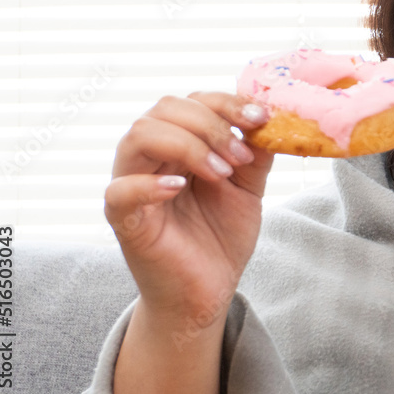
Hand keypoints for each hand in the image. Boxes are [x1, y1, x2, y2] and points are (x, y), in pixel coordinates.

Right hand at [104, 92, 272, 329]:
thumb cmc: (220, 237)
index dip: (226, 103)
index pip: (192, 101)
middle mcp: (151, 158)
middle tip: (241, 156)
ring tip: (221, 173)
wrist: (208, 292)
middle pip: (164, 109)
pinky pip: (119, 191)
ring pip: (139, 135)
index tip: (261, 118)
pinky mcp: (124, 220)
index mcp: (179, 144)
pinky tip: (179, 189)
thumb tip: (273, 119)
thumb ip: (256, 153)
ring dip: (189, 146)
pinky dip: (148, 184)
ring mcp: (133, 185)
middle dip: (211, 124)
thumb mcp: (248, 188)